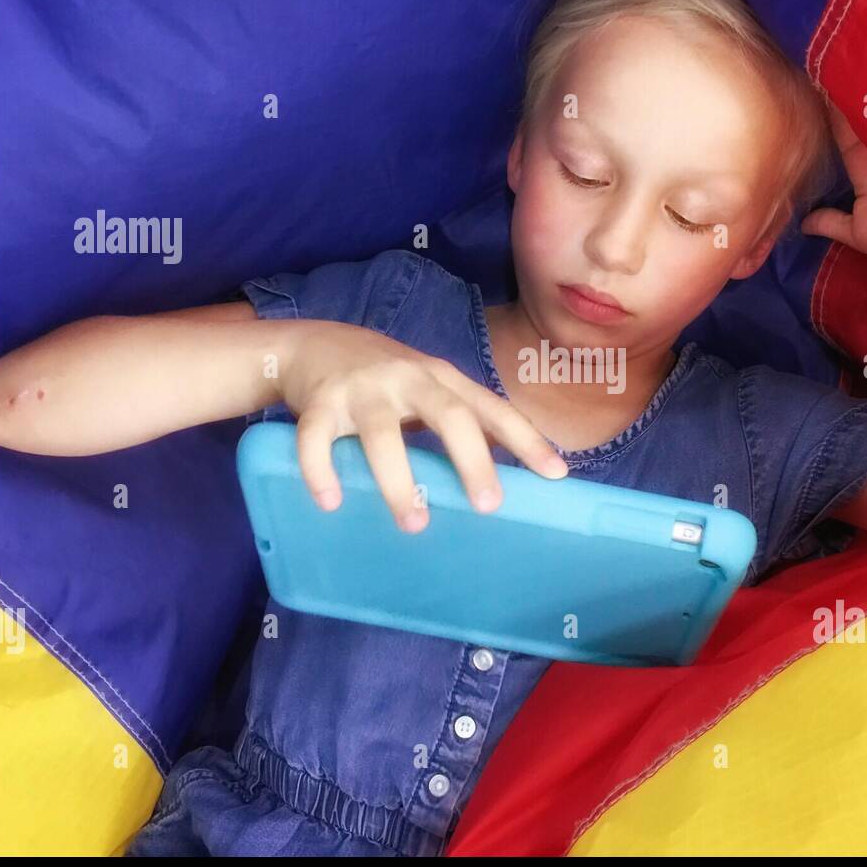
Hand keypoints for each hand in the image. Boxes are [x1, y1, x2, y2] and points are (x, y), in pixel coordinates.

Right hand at [279, 323, 567, 530]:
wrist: (311, 344)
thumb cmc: (382, 377)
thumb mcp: (428, 387)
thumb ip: (461, 420)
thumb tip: (505, 473)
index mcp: (441, 378)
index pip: (492, 409)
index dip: (526, 440)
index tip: (556, 474)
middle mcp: (407, 379)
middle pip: (448, 415)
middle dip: (472, 460)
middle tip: (489, 505)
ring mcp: (362, 389)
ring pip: (382, 434)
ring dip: (400, 482)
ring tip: (415, 523)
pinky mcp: (319, 402)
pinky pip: (316, 439)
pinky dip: (321, 471)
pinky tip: (331, 501)